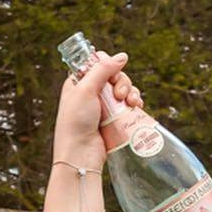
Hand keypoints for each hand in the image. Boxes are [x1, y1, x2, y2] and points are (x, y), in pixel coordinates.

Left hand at [52, 49, 143, 171]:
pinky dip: (134, 102)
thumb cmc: (76, 123)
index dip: (108, 66)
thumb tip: (122, 56)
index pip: (98, 63)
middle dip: (122, 82)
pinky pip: (128, 104)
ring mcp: (102, 106)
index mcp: (78, 83)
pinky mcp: (113, 119)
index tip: (110, 76)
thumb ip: (102, 69)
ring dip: (130, 92)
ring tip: (129, 103)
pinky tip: (136, 107)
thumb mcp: (85, 90)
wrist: (80, 155)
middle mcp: (90, 93)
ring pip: (123, 89)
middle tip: (119, 95)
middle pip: (114, 75)